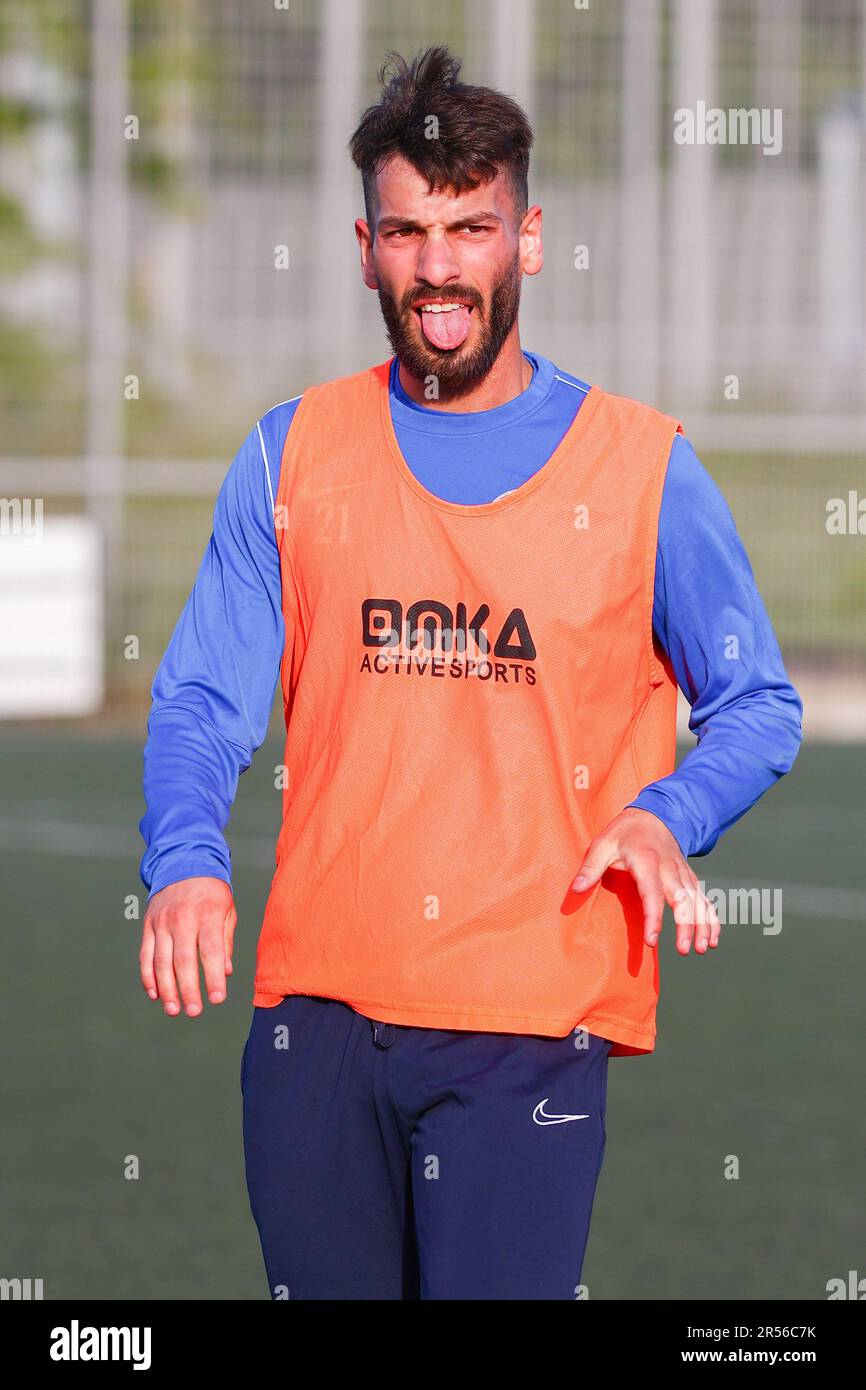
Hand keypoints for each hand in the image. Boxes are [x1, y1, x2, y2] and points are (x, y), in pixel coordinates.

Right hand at [140, 876, 236, 1016]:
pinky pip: (146, 955)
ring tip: (174, 1010)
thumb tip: (226, 972)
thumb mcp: (227, 911)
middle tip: (194, 1012)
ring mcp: (161, 922)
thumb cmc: (212, 892)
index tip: (217, 999)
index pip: (211, 951)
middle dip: (188, 989)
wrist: (183, 863)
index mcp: (207, 914)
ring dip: (166, 989)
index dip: (213, 977)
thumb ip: (226, 941)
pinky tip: (155, 994)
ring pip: (161, 961)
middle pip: (183, 960)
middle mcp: (182, 919)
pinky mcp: (148, 926)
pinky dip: (148, 977)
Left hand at [570, 808, 720, 953]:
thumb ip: (590, 867)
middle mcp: (669, 868)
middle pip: (682, 899)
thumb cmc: (626, 833)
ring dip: (703, 925)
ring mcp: (683, 873)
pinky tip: (713, 938)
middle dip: (686, 925)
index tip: (652, 940)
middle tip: (682, 950)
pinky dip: (711, 918)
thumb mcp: (603, 843)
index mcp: (647, 861)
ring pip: (698, 901)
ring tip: (702, 949)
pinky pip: (704, 899)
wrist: (655, 815)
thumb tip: (575, 890)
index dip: (653, 917)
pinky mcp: (690, 878)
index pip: (652, 893)